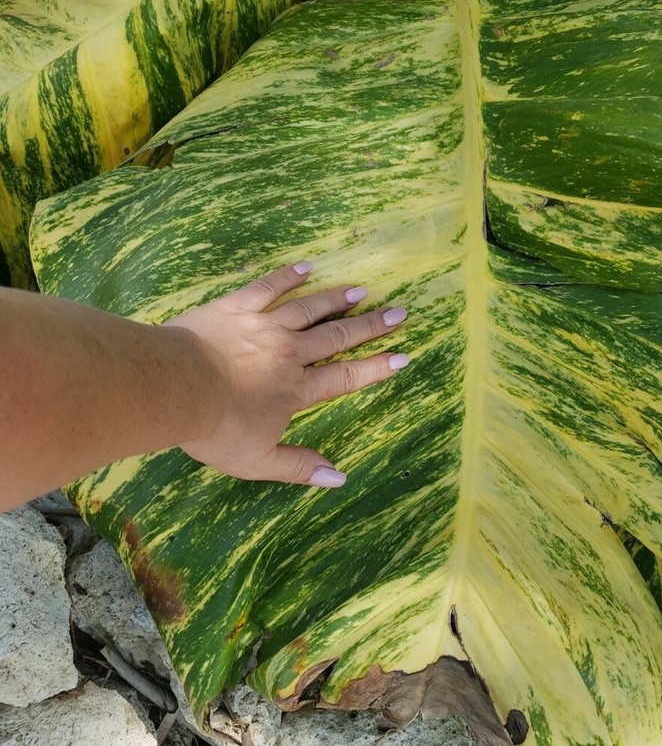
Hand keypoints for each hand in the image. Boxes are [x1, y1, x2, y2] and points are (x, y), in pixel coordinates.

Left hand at [165, 260, 407, 486]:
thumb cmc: (214, 429)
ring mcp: (264, 325)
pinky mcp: (237, 306)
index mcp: (296, 390)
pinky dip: (288, 276)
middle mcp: (289, 353)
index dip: (376, 368)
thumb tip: (339, 479)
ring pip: (309, 309)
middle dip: (370, 326)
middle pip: (336, 337)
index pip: (345, 378)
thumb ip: (299, 467)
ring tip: (362, 291)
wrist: (175, 388)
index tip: (403, 356)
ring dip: (337, 299)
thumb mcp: (257, 461)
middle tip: (398, 313)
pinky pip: (268, 287)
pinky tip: (307, 266)